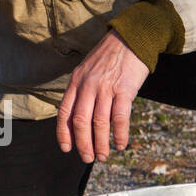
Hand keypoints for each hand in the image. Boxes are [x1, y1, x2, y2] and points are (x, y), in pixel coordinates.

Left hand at [56, 31, 149, 164]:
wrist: (131, 37)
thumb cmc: (110, 56)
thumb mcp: (87, 69)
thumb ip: (81, 90)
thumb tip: (79, 117)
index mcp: (76, 81)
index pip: (64, 112)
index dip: (64, 133)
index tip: (67, 148)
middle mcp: (88, 85)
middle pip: (81, 122)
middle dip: (83, 144)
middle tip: (88, 157)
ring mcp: (106, 87)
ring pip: (99, 123)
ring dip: (101, 144)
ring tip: (103, 156)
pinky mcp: (124, 89)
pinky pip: (120, 118)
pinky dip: (119, 135)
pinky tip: (120, 145)